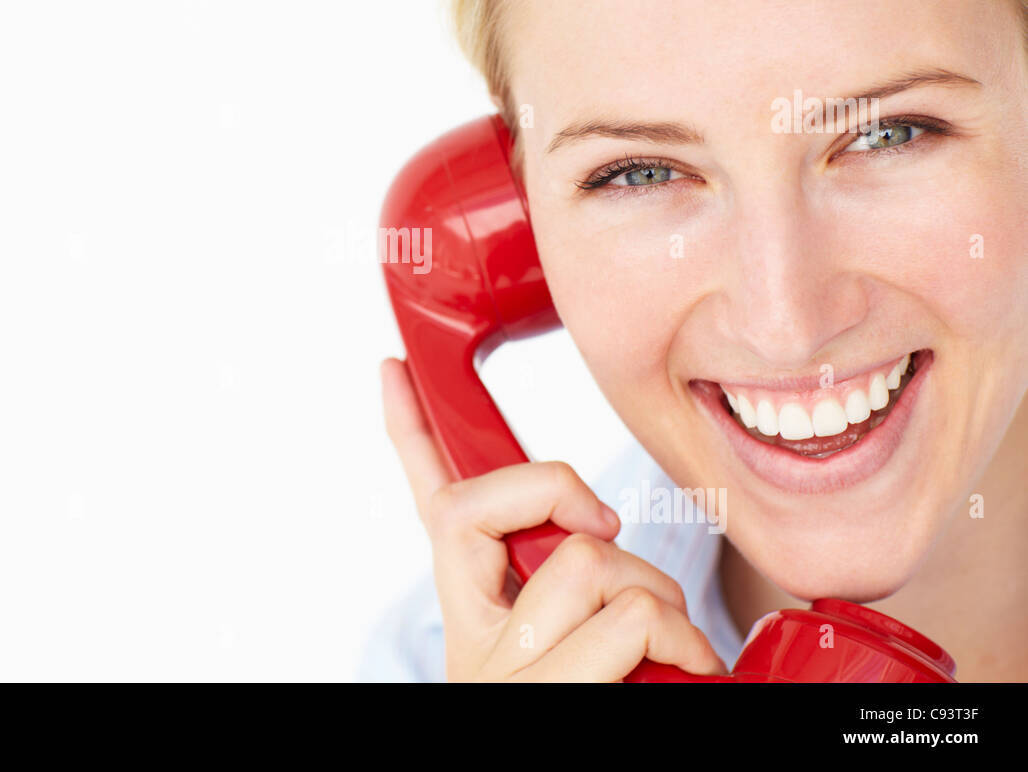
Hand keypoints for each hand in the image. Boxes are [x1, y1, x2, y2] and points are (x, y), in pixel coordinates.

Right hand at [380, 356, 727, 681]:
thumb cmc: (614, 705)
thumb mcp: (589, 644)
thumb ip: (581, 588)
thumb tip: (600, 537)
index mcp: (480, 616)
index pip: (433, 509)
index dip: (408, 433)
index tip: (392, 371)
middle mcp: (472, 641)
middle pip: (480, 510)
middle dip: (566, 502)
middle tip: (611, 538)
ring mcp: (501, 675)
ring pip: (579, 564)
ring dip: (655, 595)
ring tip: (671, 650)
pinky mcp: (543, 699)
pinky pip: (623, 623)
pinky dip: (677, 637)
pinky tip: (685, 673)